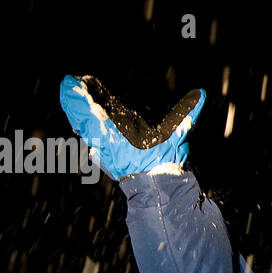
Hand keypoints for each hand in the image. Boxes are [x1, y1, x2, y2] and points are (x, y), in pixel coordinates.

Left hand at [58, 75, 205, 180]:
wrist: (159, 192)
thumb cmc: (164, 164)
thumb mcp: (176, 135)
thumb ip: (187, 114)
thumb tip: (202, 93)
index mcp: (112, 133)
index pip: (86, 109)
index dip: (75, 94)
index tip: (69, 80)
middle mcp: (102, 142)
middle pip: (79, 117)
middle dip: (74, 101)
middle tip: (69, 86)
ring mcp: (103, 152)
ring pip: (83, 128)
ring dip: (78, 113)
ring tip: (74, 98)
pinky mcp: (107, 159)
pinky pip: (91, 139)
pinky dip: (86, 126)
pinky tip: (87, 124)